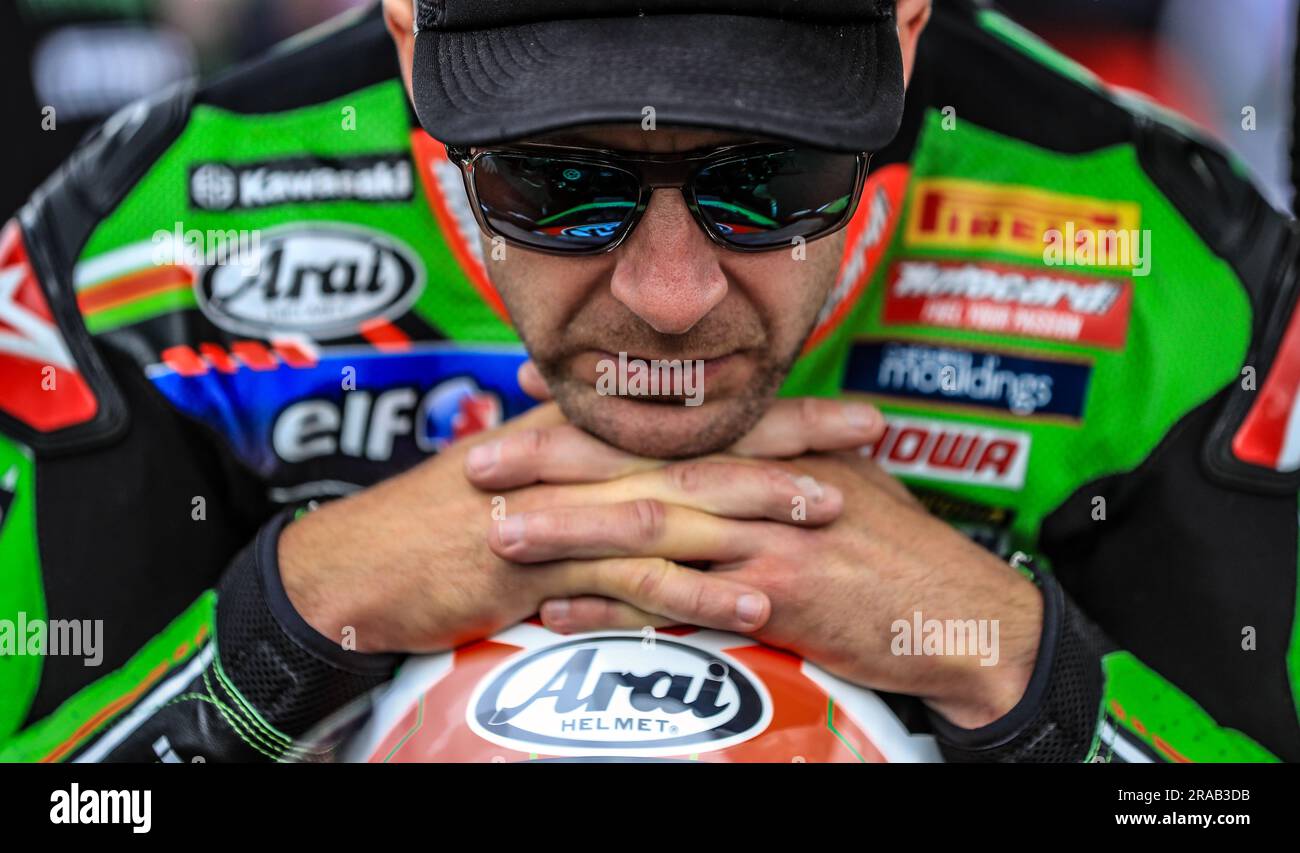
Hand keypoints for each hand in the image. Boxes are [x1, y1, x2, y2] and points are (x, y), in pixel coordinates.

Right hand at [278, 396, 885, 655]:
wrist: (357, 564)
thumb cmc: (439, 530)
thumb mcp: (520, 488)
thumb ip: (588, 480)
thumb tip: (650, 485)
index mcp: (586, 442)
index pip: (696, 419)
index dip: (774, 412)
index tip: (842, 411)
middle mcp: (584, 464)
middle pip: (705, 445)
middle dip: (791, 438)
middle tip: (869, 435)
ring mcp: (565, 512)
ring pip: (679, 504)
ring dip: (757, 508)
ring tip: (830, 513)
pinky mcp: (543, 565)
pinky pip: (633, 579)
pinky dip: (694, 591)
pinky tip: (750, 604)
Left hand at [514, 449, 1041, 729]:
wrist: (962, 613)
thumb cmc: (899, 551)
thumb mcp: (843, 484)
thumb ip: (781, 460)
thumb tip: (735, 446)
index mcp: (767, 449)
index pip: (663, 421)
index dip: (590, 410)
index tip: (519, 396)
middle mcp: (759, 481)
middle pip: (640, 463)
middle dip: (552, 461)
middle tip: (477, 461)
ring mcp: (767, 536)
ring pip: (648, 525)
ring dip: (567, 531)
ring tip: (498, 533)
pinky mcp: (777, 595)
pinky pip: (679, 602)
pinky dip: (614, 609)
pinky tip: (558, 612)